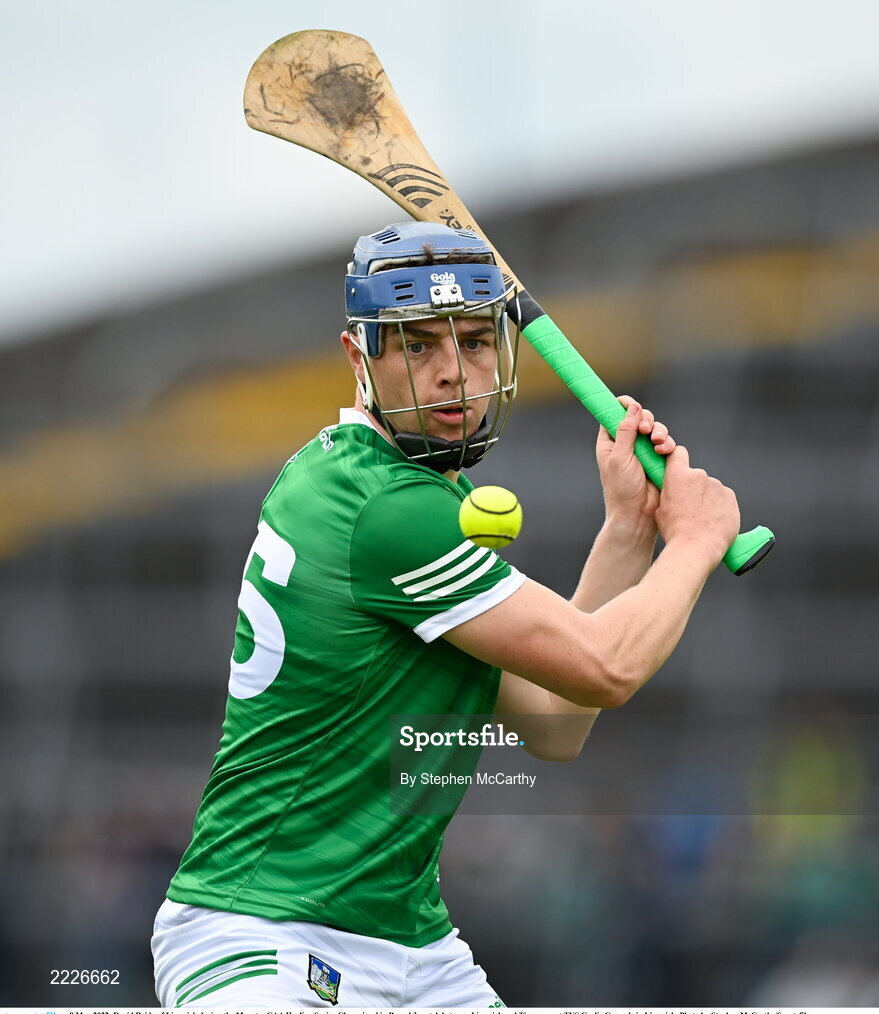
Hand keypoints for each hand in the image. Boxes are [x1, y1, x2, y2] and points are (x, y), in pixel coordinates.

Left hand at [596, 395, 675, 528]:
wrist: (637, 515)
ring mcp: (644, 451)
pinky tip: (664, 452)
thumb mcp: (619, 457)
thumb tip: (632, 407)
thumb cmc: (621, 489)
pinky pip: (667, 443)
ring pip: (656, 429)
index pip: (614, 413)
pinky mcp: (659, 459)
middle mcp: (627, 443)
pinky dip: (667, 444)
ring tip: (657, 444)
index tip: (632, 404)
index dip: (623, 405)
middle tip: (645, 429)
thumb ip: (625, 431)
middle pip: (639, 417)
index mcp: (610, 441)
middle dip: (646, 419)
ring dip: (659, 432)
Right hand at [654, 445, 740, 563]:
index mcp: (677, 476)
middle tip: (690, 508)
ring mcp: (717, 485)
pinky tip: (714, 521)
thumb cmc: (676, 532)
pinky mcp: (730, 496)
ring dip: (708, 499)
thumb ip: (668, 494)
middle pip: (696, 476)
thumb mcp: (661, 510)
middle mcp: (699, 475)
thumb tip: (673, 493)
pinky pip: (724, 498)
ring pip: (711, 488)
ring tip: (703, 519)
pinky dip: (720, 506)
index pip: (678, 453)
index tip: (678, 465)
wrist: (696, 548)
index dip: (677, 458)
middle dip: (694, 488)